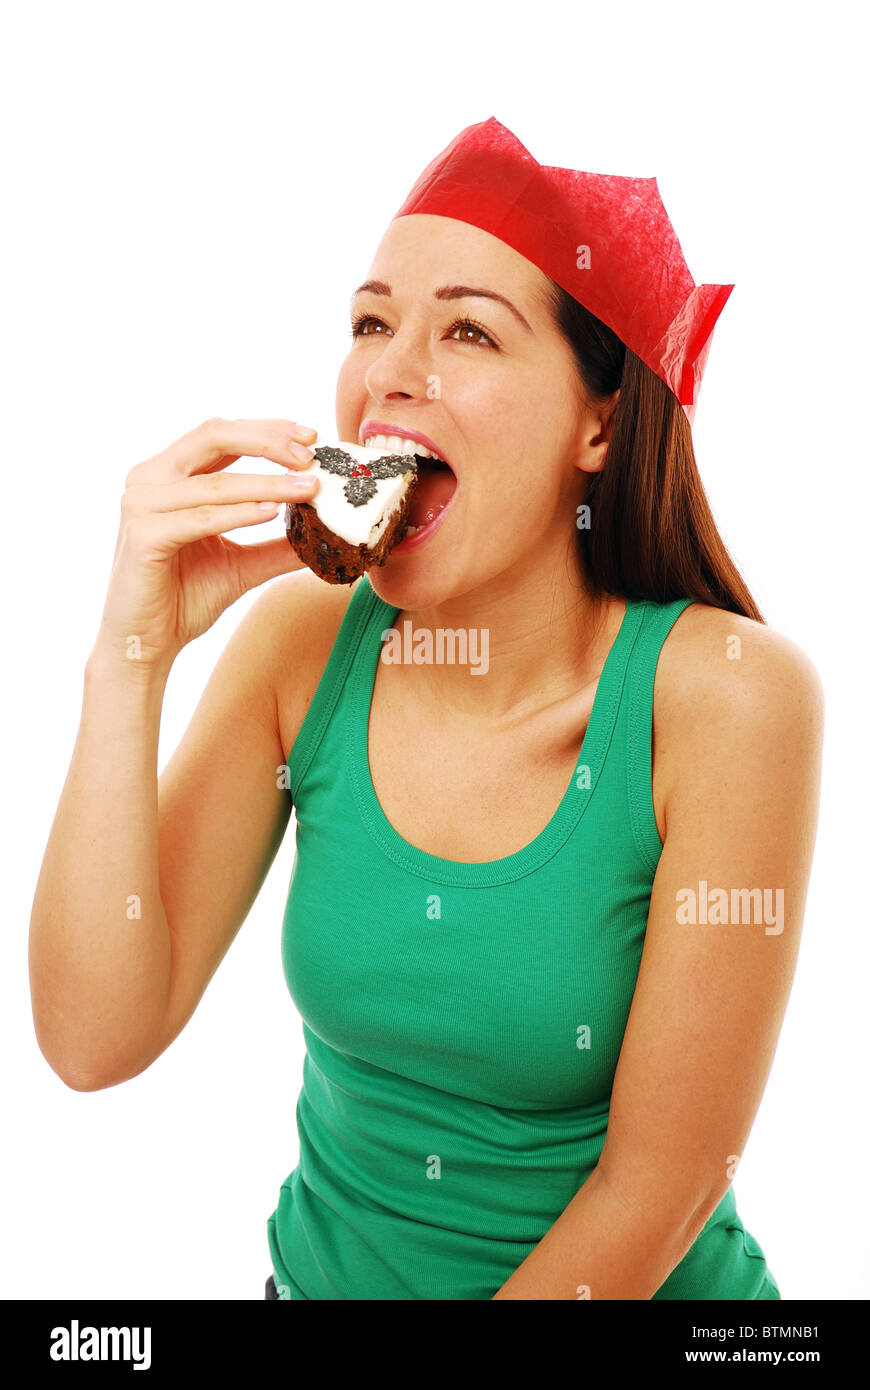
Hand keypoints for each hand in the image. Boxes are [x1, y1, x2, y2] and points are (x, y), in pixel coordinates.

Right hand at [92, 417, 319, 670]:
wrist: (146, 645)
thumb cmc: (183, 599)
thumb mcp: (242, 565)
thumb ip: (278, 545)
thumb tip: (329, 535)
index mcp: (168, 475)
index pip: (222, 435)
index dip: (268, 430)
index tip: (311, 437)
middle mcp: (149, 479)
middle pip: (214, 436)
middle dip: (268, 441)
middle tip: (310, 454)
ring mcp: (141, 505)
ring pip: (214, 483)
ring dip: (267, 483)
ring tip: (308, 489)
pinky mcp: (142, 535)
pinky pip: (200, 518)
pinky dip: (239, 513)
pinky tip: (273, 513)